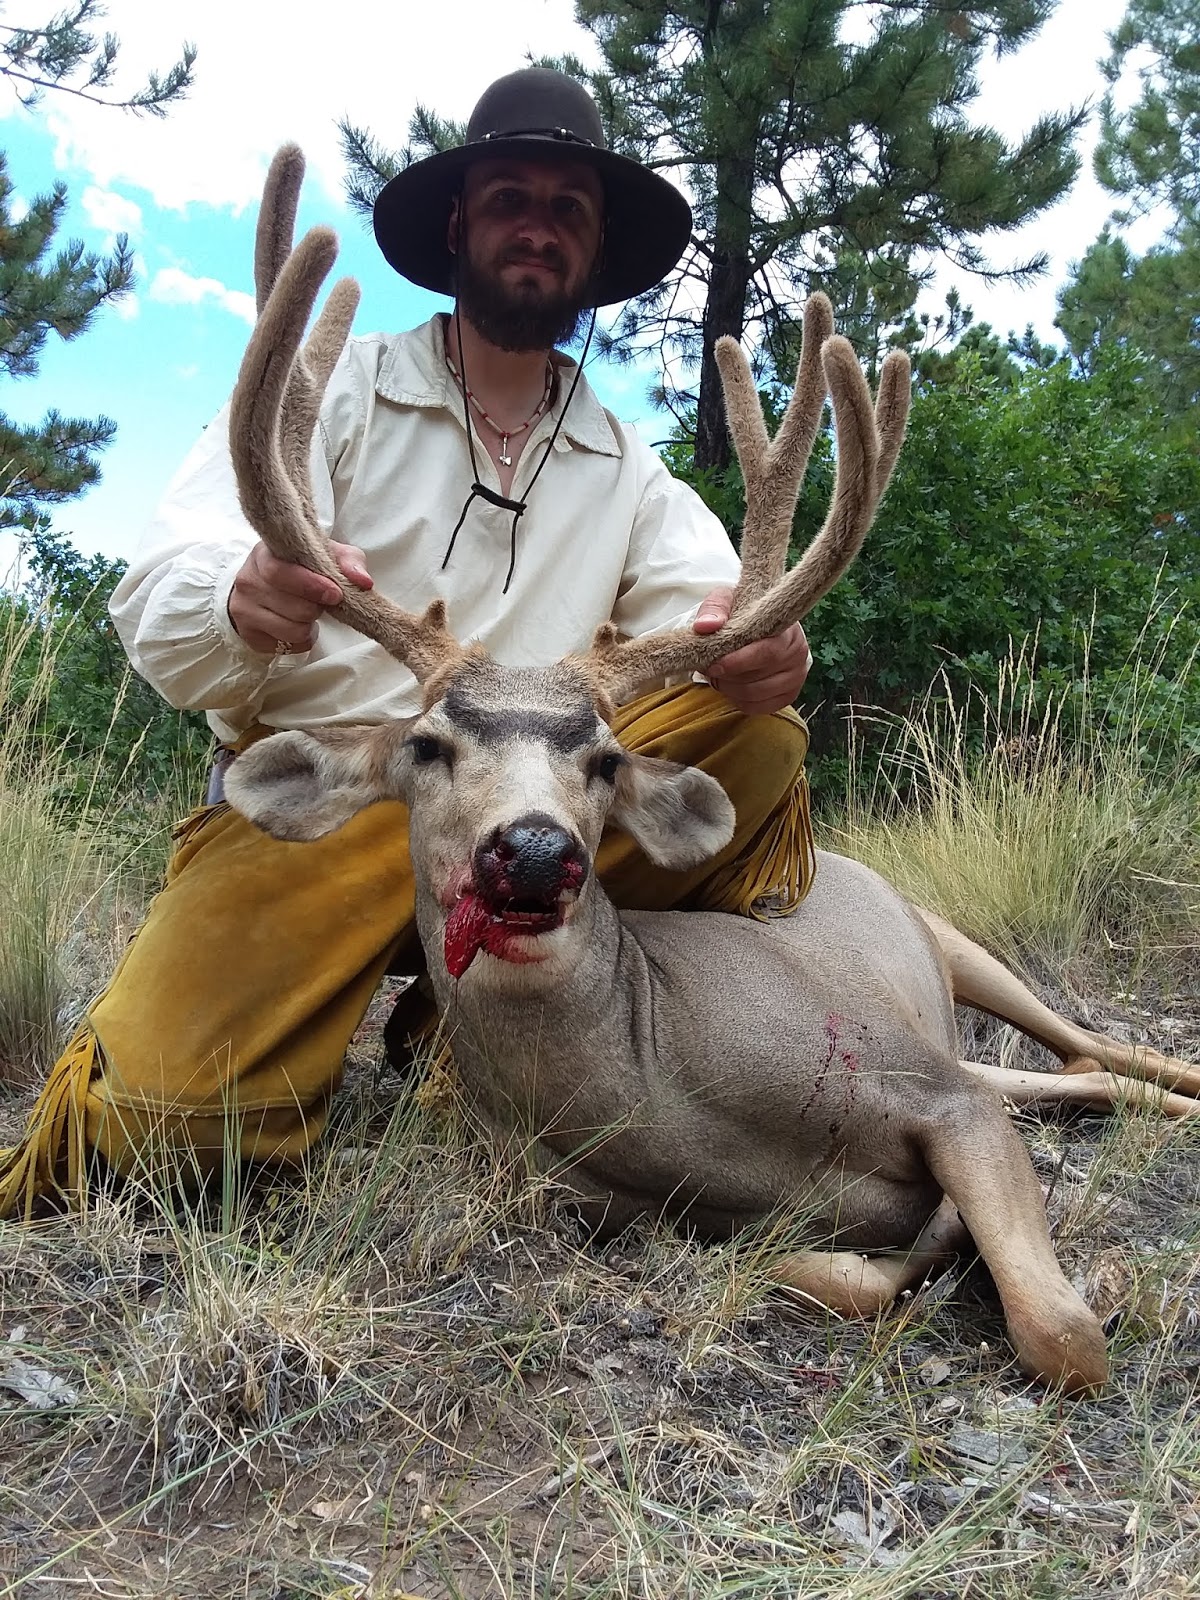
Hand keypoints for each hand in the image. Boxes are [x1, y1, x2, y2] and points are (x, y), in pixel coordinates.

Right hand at [228, 539, 372, 654]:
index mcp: (264, 555)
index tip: (335, 594)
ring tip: (307, 613)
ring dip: (309, 625)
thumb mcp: (324, 554)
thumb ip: (348, 561)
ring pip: (292, 631)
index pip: (279, 573)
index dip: (311, 586)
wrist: (263, 584)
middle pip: (294, 607)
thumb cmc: (300, 567)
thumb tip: (363, 581)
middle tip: (320, 602)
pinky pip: (288, 646)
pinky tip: (296, 625)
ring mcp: (243, 609)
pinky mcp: (249, 634)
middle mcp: (247, 581)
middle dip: (316, 608)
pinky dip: (301, 640)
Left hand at [693, 585, 812, 714]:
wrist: (759, 623)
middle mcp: (798, 654)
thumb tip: (705, 626)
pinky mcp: (788, 695)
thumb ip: (714, 609)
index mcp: (788, 630)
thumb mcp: (727, 600)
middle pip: (760, 678)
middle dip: (729, 678)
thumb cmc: (744, 612)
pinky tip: (731, 686)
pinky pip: (758, 708)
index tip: (714, 665)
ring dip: (730, 689)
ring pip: (756, 695)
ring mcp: (796, 677)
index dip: (738, 662)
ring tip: (719, 676)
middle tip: (710, 669)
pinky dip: (738, 701)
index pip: (767, 653)